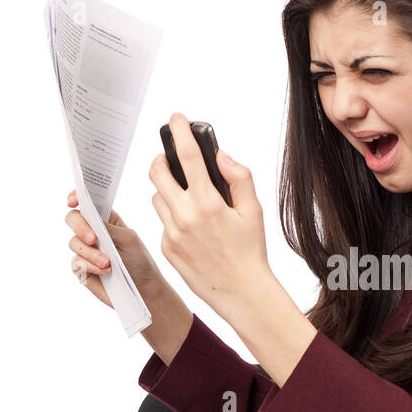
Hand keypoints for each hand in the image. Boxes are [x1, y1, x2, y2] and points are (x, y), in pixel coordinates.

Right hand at [65, 189, 168, 309]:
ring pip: (74, 242)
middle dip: (80, 227)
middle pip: (73, 219)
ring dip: (91, 253)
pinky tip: (106, 271)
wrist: (143, 290)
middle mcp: (93, 231)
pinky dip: (91, 266)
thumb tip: (88, 217)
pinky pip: (77, 262)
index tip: (73, 200)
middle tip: (93, 238)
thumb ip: (108, 227)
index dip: (77, 197)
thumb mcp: (128, 239)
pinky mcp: (82, 268)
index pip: (88, 203)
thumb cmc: (140, 261)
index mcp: (106, 219)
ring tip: (108, 263)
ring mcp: (85, 250)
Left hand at [148, 113, 269, 318]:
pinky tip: (192, 228)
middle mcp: (185, 216)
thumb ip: (239, 177)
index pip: (188, 157)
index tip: (176, 119)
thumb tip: (221, 156)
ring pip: (157, 197)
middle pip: (157, 173)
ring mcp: (172, 233)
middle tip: (170, 159)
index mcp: (208, 203)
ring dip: (167, 190)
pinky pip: (162, 222)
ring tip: (188, 198)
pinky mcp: (166, 247)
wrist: (240, 291)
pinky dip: (173, 216)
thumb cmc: (250, 252)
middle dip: (161, 159)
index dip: (180, 132)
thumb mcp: (254, 210)